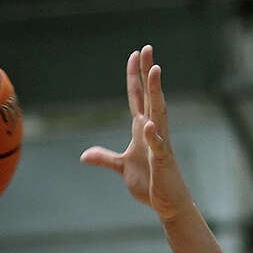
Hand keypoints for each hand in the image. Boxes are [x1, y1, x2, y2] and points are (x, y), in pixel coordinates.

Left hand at [80, 45, 193, 223]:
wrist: (167, 203)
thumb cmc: (150, 182)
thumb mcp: (122, 168)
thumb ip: (105, 158)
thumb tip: (85, 155)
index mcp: (142, 128)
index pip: (137, 97)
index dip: (135, 76)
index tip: (136, 53)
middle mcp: (153, 130)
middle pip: (150, 96)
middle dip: (148, 73)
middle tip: (148, 49)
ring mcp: (159, 144)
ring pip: (158, 112)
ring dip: (156, 92)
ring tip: (155, 71)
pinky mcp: (162, 161)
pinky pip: (158, 146)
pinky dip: (154, 136)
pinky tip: (149, 125)